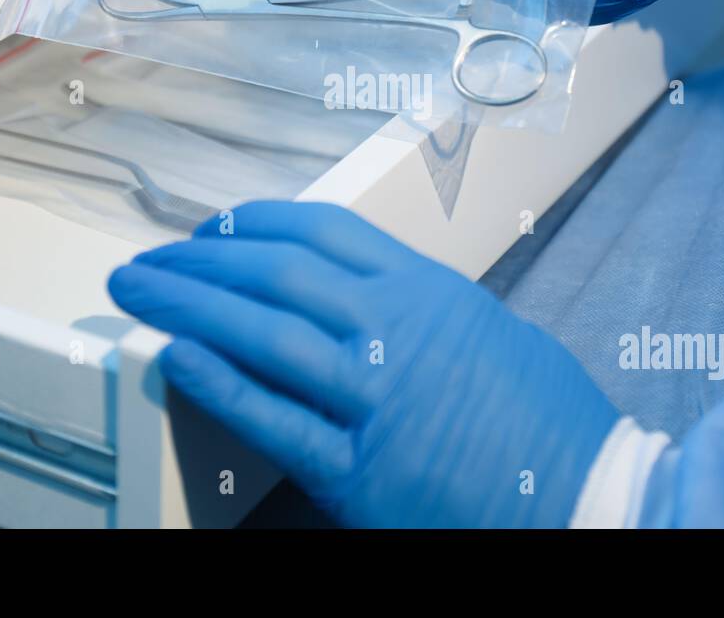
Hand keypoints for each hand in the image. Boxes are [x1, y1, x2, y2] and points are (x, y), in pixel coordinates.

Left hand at [108, 201, 619, 527]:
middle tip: (145, 257)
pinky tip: (175, 357)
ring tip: (135, 291)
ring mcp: (377, 399)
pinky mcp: (362, 472)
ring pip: (266, 334)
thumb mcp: (488, 332)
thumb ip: (420, 306)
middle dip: (200, 259)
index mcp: (429, 292)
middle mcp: (397, 331)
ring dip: (189, 306)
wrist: (588, 499)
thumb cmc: (548, 420)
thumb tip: (358, 295)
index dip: (253, 224)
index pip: (322, 234)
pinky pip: (276, 419)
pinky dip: (220, 384)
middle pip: (278, 274)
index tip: (210, 228)